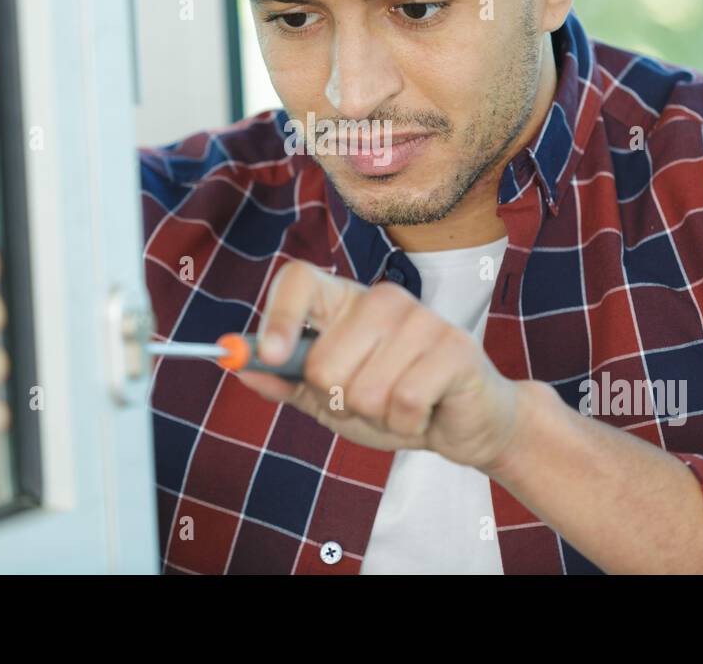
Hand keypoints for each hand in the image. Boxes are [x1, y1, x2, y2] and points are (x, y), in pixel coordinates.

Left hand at [237, 260, 521, 470]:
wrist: (465, 423)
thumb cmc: (394, 402)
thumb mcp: (331, 398)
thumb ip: (287, 380)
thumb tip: (237, 365)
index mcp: (346, 303)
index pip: (300, 279)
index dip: (278, 315)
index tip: (271, 357)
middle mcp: (383, 300)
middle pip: (323, 360)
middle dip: (338, 401)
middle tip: (368, 400)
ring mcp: (422, 319)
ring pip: (363, 389)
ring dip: (377, 417)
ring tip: (401, 405)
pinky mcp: (454, 347)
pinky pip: (402, 401)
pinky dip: (406, 424)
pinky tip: (424, 412)